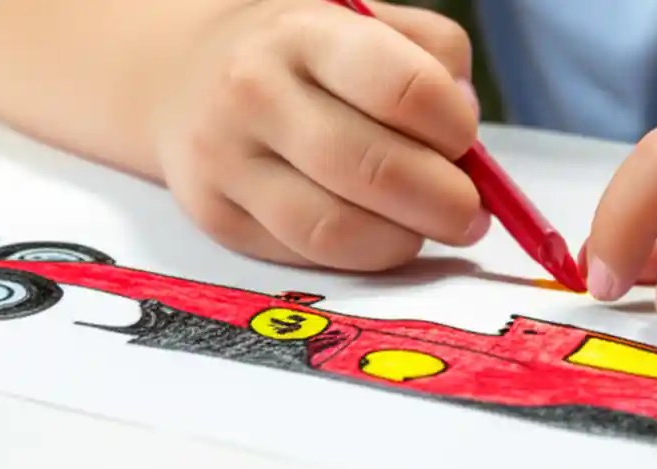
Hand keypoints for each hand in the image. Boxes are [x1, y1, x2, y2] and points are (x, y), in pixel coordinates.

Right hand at [152, 0, 488, 270]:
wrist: (188, 76)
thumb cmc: (303, 54)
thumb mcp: (366, 20)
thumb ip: (432, 57)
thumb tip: (465, 130)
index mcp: (305, 31)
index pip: (404, 89)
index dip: (454, 128)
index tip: (465, 141)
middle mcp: (255, 91)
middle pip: (373, 170)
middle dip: (442, 203)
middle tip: (468, 214)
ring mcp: (226, 159)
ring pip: (335, 229)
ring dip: (402, 241)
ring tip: (424, 230)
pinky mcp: (216, 215)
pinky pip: (305, 256)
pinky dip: (357, 257)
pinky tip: (374, 235)